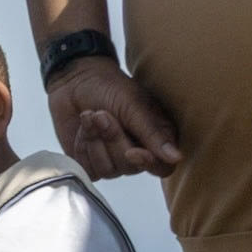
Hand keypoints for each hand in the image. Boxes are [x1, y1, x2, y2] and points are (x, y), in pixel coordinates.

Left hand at [46, 57, 181, 179]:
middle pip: (129, 167)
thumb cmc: (110, 88)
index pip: (162, 168)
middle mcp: (136, 154)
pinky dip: (81, 147)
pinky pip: (88, 169)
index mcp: (156, 139)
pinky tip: (82, 128)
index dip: (147, 163)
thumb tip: (177, 158)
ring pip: (106, 170)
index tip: (131, 151)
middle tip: (102, 114)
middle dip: (112, 139)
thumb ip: (153, 133)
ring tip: (91, 116)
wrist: (75, 81)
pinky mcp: (89, 163)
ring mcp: (111, 161)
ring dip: (94, 140)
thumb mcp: (134, 106)